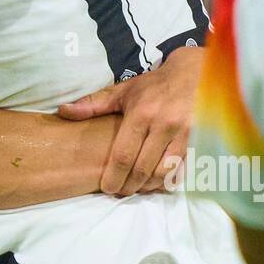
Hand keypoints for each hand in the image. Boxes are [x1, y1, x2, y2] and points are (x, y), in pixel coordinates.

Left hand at [58, 46, 203, 194]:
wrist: (196, 73)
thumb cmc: (154, 85)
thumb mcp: (123, 90)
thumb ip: (93, 104)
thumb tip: (63, 111)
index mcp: (141, 113)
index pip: (124, 154)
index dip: (114, 176)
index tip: (106, 188)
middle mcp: (164, 124)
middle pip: (143, 168)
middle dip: (129, 186)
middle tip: (120, 191)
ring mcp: (185, 134)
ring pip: (164, 173)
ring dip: (148, 186)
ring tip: (137, 187)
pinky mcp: (200, 140)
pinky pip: (183, 169)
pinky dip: (169, 180)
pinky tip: (158, 182)